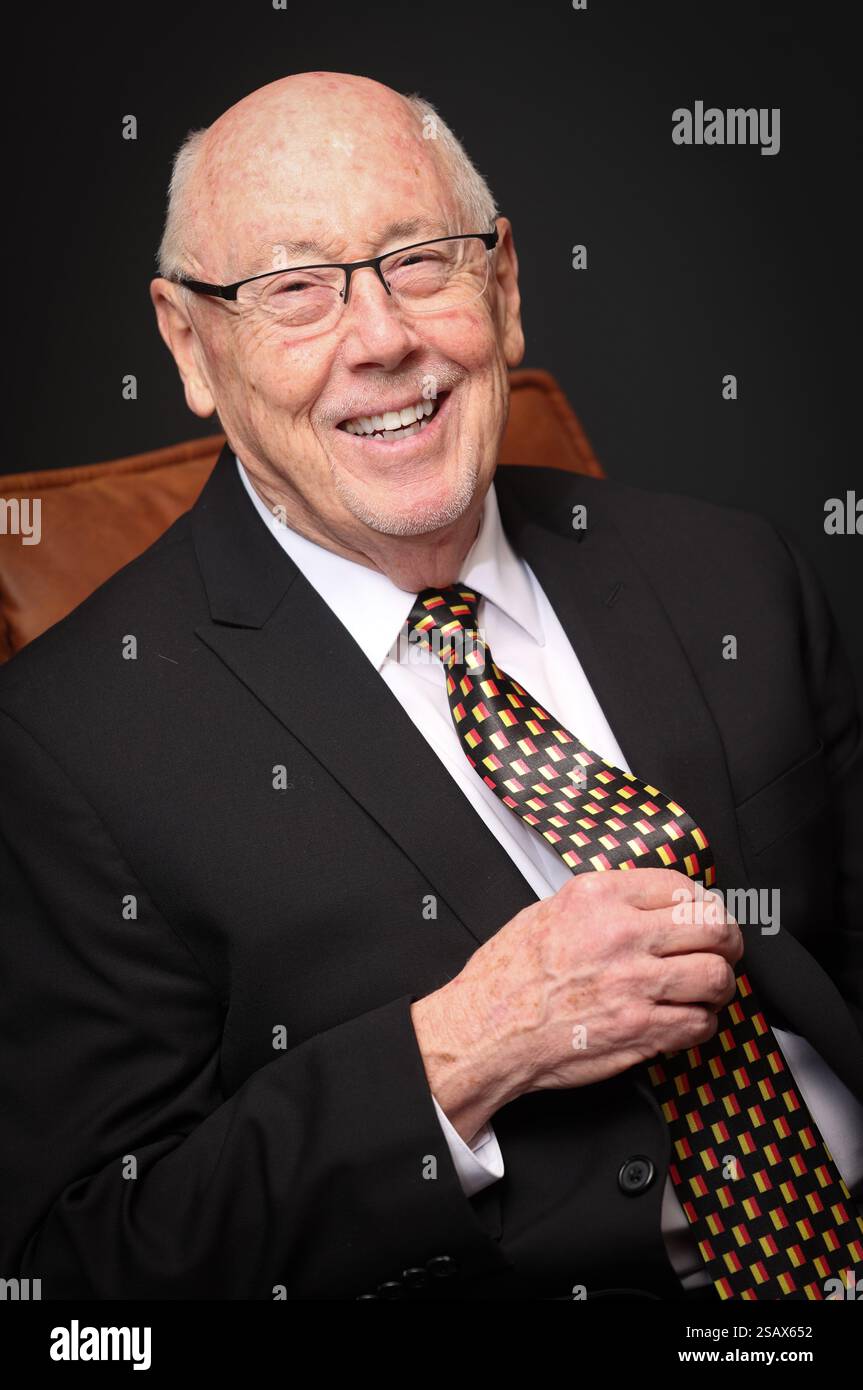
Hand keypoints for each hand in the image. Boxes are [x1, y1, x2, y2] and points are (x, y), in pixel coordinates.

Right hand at [411, 868, 741, 1141]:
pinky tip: (680, 1020)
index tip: (703, 917)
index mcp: (596, 897)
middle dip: (727, 941)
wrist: (485, 1030)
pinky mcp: (639, 1030)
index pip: (682, 887)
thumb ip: (603, 903)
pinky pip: (699, 1023)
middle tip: (722, 951)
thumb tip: (650, 903)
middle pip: (713, 927)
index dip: (703, 904)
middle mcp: (620, 934)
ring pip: (716, 977)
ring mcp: (633, 984)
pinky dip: (698, 1023)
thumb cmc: (508, 975)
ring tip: (704, 990)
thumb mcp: (550, 910)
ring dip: (718, 986)